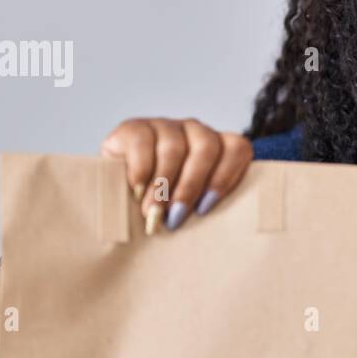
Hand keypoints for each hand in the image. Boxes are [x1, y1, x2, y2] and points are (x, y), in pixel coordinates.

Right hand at [100, 118, 253, 233]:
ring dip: (163, 185)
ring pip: (174, 147)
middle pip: (206, 148)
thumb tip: (224, 231)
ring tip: (152, 212)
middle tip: (176, 216)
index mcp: (219, 147)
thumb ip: (209, 209)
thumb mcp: (191, 207)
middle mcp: (195, 131)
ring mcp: (166, 126)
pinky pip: (142, 142)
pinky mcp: (134, 127)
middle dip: (191, 186)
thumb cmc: (165, 208)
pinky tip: (136, 191)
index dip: (225, 177)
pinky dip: (141, 169)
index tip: (206, 208)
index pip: (237, 149)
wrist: (119, 194)